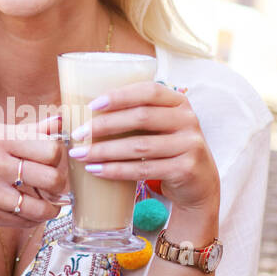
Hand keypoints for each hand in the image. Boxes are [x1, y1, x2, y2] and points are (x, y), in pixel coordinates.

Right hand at [0, 111, 67, 228]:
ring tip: (49, 206)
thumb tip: (60, 120)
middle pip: (51, 178)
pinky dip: (31, 219)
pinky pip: (22, 221)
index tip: (53, 163)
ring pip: (40, 207)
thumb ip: (27, 131)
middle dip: (59, 186)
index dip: (58, 158)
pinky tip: (28, 213)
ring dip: (50, 209)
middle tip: (54, 187)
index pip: (50, 148)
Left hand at [67, 81, 218, 212]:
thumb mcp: (162, 126)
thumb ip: (138, 115)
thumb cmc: (169, 149)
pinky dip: (116, 170)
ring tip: (80, 154)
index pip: (149, 91)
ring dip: (105, 150)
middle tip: (77, 133)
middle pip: (142, 117)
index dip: (120, 95)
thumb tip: (88, 111)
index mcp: (179, 102)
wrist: (199, 184)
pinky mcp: (185, 169)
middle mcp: (188, 120)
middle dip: (105, 125)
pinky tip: (96, 170)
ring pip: (139, 146)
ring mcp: (189, 145)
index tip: (92, 105)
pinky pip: (143, 170)